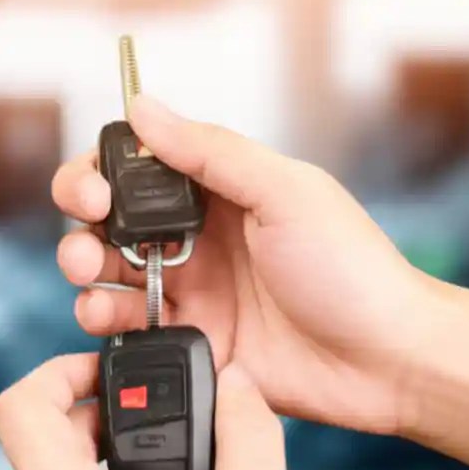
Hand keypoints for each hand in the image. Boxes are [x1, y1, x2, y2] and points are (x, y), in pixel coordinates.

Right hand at [53, 96, 434, 434]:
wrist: (388, 362)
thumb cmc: (354, 270)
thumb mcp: (285, 191)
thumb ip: (210, 150)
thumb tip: (142, 107)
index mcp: (218, 192)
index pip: (135, 169)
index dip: (99, 174)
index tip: (93, 191)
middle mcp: (195, 239)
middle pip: (107, 224)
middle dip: (80, 228)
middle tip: (88, 242)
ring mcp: (190, 293)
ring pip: (106, 277)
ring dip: (84, 276)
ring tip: (94, 284)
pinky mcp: (188, 343)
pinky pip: (126, 331)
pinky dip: (106, 324)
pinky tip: (117, 321)